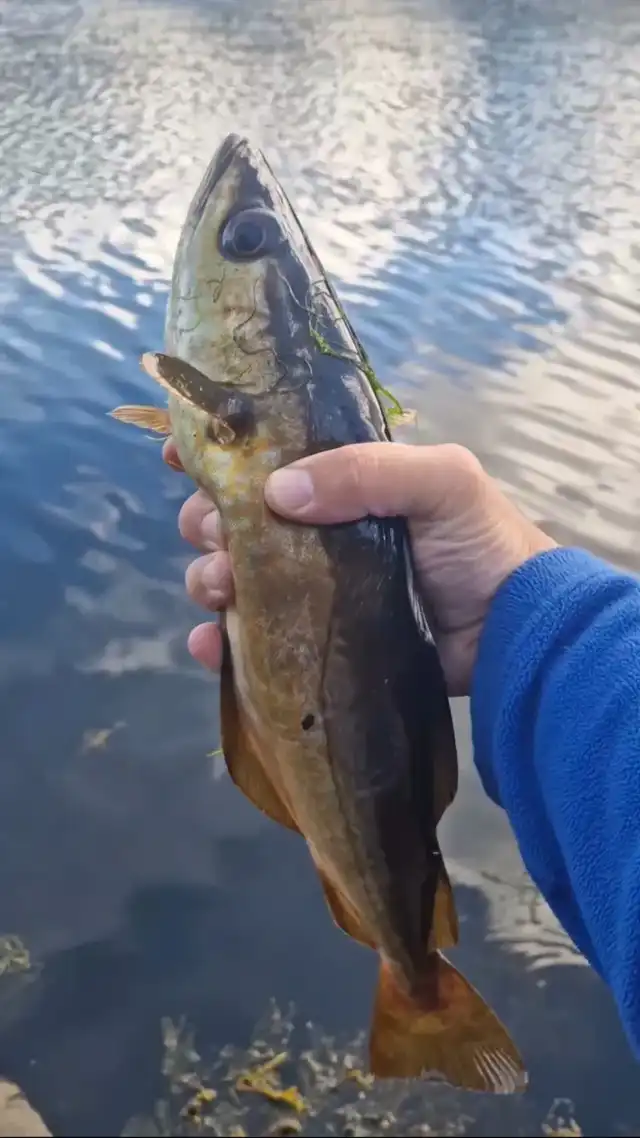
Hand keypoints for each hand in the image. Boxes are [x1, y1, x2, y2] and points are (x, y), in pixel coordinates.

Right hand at [165, 438, 555, 695]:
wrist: (514, 632)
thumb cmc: (482, 545)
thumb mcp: (441, 481)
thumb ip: (366, 471)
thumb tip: (275, 492)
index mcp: (342, 483)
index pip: (267, 458)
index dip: (218, 453)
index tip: (177, 455)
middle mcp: (317, 532)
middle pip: (234, 518)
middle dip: (206, 521)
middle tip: (216, 534)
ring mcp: (310, 591)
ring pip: (231, 576)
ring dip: (207, 577)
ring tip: (221, 588)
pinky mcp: (311, 645)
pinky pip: (247, 641)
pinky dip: (216, 643)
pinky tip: (209, 645)